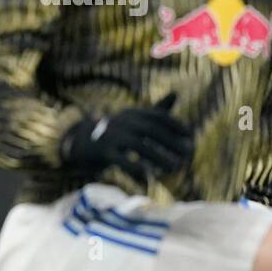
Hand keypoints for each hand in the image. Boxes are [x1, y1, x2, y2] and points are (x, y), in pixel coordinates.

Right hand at [60, 93, 193, 180]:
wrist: (81, 143)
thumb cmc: (115, 132)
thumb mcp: (134, 119)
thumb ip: (155, 110)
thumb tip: (175, 93)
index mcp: (132, 113)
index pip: (158, 116)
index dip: (176, 126)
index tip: (190, 137)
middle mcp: (122, 122)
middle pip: (151, 130)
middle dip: (171, 143)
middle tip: (187, 155)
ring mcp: (112, 136)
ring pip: (140, 146)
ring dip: (159, 158)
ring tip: (174, 168)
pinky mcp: (103, 152)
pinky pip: (122, 161)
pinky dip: (136, 169)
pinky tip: (149, 178)